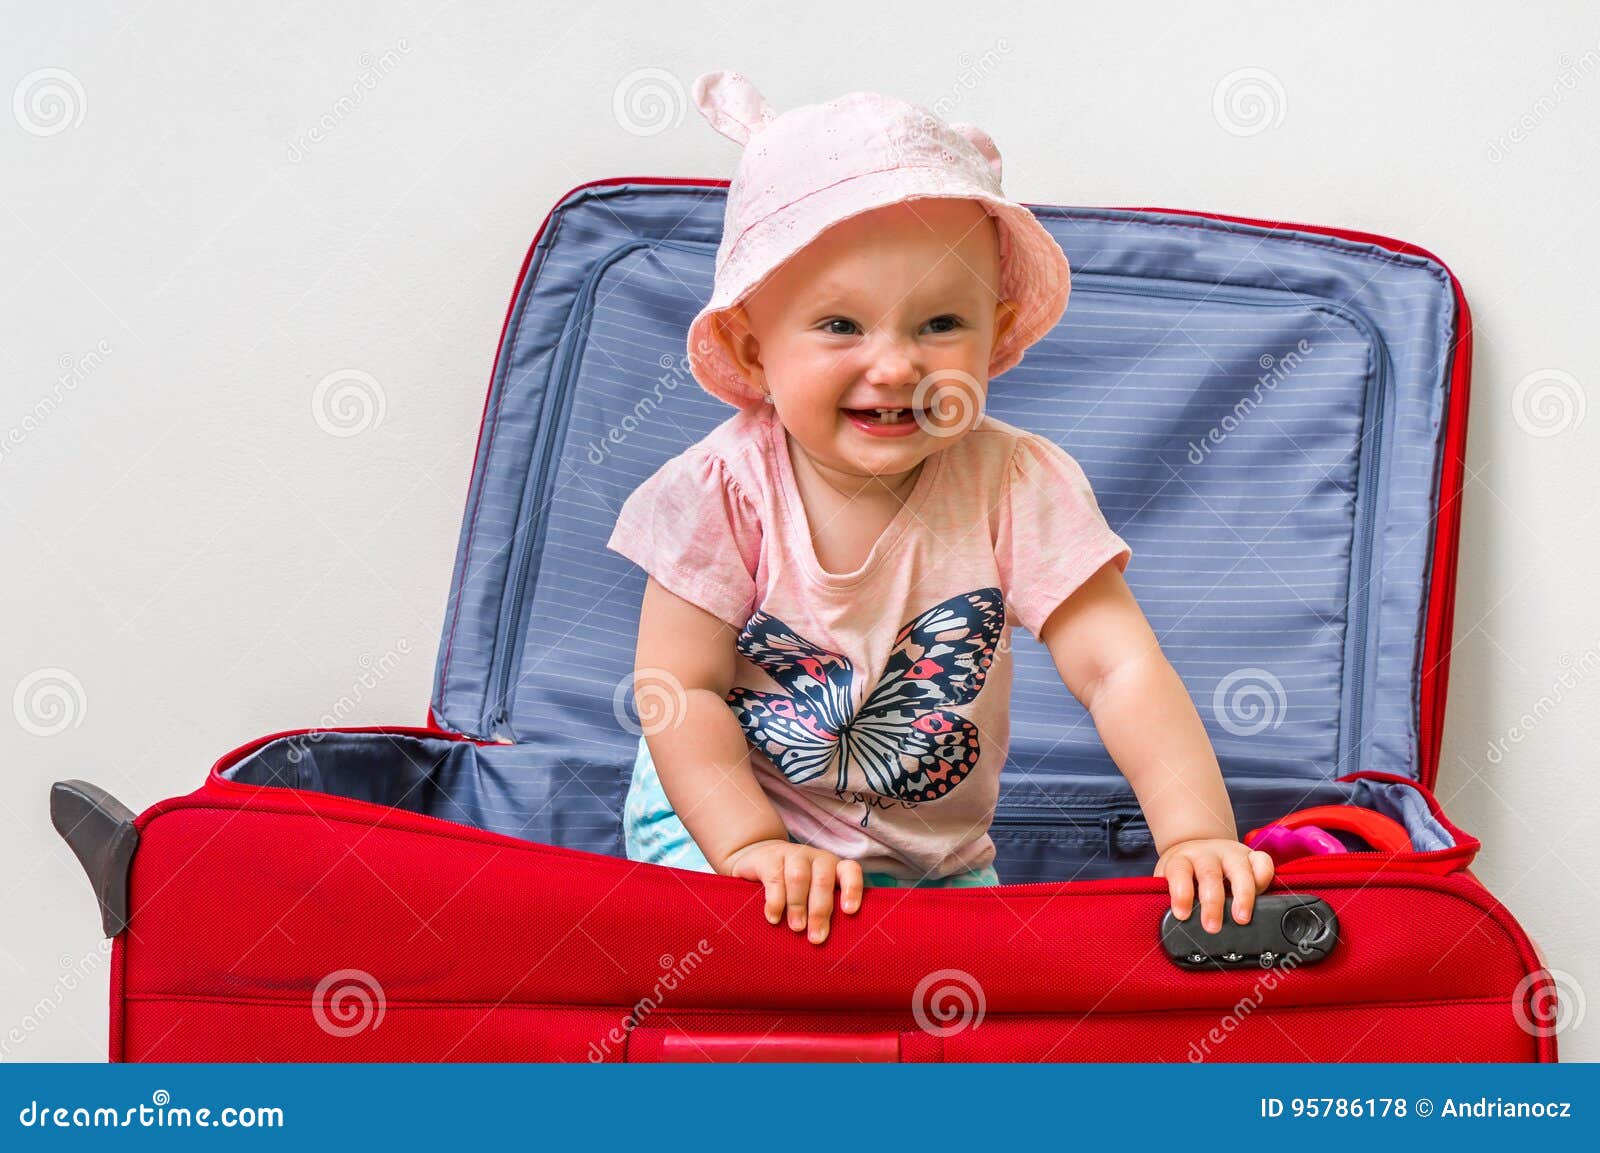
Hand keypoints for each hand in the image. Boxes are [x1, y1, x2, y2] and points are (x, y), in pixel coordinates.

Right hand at [721, 839, 864, 944]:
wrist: (760, 860)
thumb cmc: (794, 889)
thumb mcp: (813, 896)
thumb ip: (824, 912)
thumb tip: (833, 946)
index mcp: (833, 868)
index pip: (850, 871)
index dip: (852, 889)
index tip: (849, 911)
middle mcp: (816, 859)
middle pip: (823, 880)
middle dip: (820, 911)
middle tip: (816, 938)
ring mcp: (793, 855)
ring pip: (799, 877)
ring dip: (798, 906)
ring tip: (797, 928)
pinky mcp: (770, 858)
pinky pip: (775, 878)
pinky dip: (775, 901)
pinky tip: (774, 917)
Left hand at [1153, 838, 1274, 933]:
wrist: (1194, 845)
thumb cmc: (1182, 871)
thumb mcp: (1167, 881)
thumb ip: (1166, 898)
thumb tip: (1164, 924)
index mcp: (1182, 860)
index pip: (1179, 872)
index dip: (1180, 893)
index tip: (1182, 915)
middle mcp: (1206, 854)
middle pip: (1210, 874)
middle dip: (1212, 903)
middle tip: (1212, 927)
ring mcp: (1230, 853)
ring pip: (1239, 870)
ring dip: (1242, 895)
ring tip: (1241, 918)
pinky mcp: (1250, 856)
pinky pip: (1263, 862)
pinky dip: (1264, 878)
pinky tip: (1262, 894)